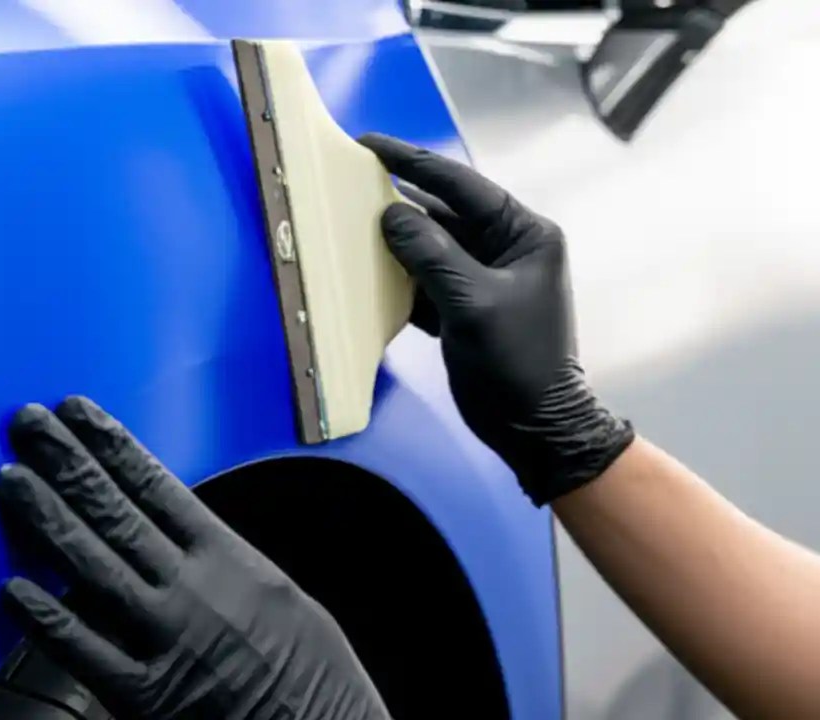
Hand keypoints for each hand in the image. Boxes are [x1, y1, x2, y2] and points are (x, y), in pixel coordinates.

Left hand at [0, 396, 390, 719]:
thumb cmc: (306, 667)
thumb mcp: (271, 588)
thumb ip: (211, 555)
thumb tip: (164, 522)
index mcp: (228, 556)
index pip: (156, 485)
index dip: (110, 444)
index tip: (76, 412)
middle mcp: (194, 588)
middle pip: (117, 513)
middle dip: (68, 463)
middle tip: (29, 425)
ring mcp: (167, 639)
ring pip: (94, 568)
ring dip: (47, 519)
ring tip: (12, 480)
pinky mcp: (146, 695)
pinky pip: (85, 651)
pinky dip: (46, 619)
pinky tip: (12, 589)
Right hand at [359, 134, 632, 504]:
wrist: (533, 429)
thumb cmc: (518, 363)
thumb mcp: (474, 303)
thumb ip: (432, 255)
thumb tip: (392, 214)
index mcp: (525, 234)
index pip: (462, 186)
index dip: (414, 163)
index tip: (371, 144)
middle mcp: (505, 248)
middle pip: (443, 212)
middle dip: (399, 200)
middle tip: (351, 177)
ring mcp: (482, 278)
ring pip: (428, 246)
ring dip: (392, 240)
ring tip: (349, 221)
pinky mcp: (461, 307)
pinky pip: (422, 279)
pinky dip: (395, 276)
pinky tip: (364, 269)